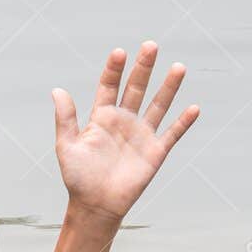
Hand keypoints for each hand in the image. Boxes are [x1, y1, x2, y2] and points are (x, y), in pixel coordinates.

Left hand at [52, 42, 197, 225]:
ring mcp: (141, 135)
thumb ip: (66, 118)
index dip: (114, 70)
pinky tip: (194, 108)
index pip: (109, 86)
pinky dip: (183, 122)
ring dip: (169, 87)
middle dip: (143, 67)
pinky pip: (172, 134)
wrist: (95, 206)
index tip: (119, 52)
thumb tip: (57, 90)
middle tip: (151, 45)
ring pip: (158, 105)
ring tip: (178, 67)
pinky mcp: (155, 152)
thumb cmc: (78, 178)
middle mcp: (124, 121)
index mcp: (102, 117)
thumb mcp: (67, 146)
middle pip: (136, 88)